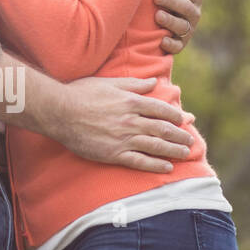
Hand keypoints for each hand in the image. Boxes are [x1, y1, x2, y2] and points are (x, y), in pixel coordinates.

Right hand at [55, 76, 194, 171]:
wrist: (59, 112)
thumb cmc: (81, 93)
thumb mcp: (109, 83)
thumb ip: (134, 84)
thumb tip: (154, 82)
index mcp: (131, 101)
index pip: (161, 110)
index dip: (176, 116)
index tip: (185, 119)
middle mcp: (131, 121)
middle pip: (163, 129)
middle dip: (180, 135)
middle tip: (190, 139)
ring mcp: (123, 139)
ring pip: (156, 146)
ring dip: (174, 150)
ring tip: (185, 153)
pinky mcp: (114, 154)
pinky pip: (140, 161)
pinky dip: (156, 164)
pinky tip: (167, 167)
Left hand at [154, 0, 202, 54]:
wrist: (161, 21)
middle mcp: (193, 14)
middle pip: (186, 9)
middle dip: (172, 2)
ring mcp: (186, 31)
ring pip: (182, 27)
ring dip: (170, 21)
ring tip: (157, 15)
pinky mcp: (179, 45)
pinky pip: (177, 47)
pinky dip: (170, 44)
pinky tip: (161, 40)